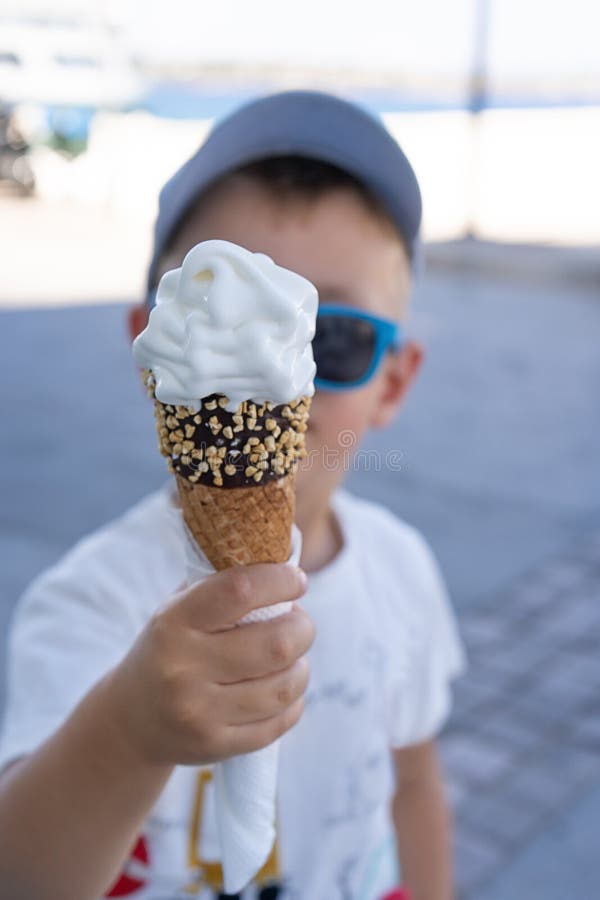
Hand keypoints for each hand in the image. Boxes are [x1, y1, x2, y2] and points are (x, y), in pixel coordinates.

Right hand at [107, 564, 313, 765]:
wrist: (131, 720)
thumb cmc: (170, 648)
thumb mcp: (180, 608)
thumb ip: (223, 583)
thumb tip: (284, 554)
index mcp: (174, 622)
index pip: (240, 590)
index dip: (279, 580)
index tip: (296, 579)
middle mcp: (183, 668)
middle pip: (276, 644)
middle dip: (303, 628)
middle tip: (299, 622)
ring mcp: (198, 712)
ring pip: (283, 687)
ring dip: (301, 667)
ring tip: (293, 657)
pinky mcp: (214, 746)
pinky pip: (279, 722)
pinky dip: (293, 702)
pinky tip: (283, 688)